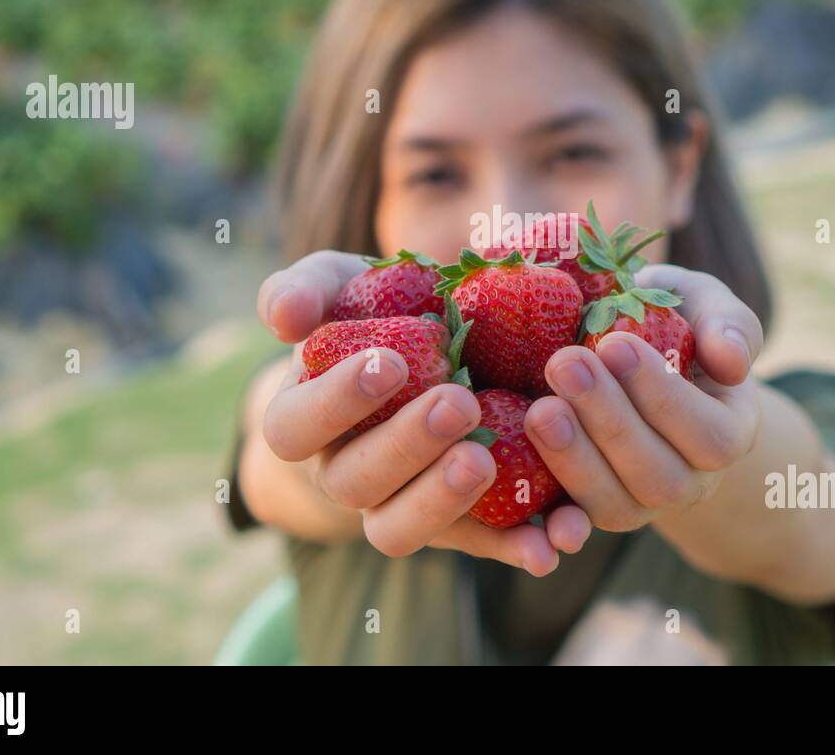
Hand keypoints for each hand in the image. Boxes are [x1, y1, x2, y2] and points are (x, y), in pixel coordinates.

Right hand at [256, 251, 592, 574]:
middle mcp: (342, 472)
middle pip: (355, 482)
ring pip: (400, 529)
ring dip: (442, 502)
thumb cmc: (369, 314)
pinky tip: (550, 539)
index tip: (391, 362)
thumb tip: (284, 318)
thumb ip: (300, 290)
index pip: (296, 426)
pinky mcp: (456, 524)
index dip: (337, 402)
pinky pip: (478, 547)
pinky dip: (513, 546)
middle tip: (458, 403)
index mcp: (303, 420)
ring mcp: (396, 503)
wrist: (424, 349)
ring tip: (486, 460)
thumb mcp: (333, 286)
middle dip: (406, 445)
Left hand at [523, 264, 763, 531]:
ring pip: (612, 505)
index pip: (708, 435)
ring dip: (573, 458)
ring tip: (538, 408)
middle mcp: (688, 481)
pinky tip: (509, 473)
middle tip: (564, 364)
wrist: (626, 360)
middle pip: (657, 476)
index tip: (614, 342)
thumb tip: (732, 362)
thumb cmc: (671, 325)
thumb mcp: (705, 309)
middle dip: (608, 420)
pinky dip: (542, 512)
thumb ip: (728, 325)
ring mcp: (637, 504)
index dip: (661, 395)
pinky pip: (567, 523)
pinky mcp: (587, 511)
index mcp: (727, 435)